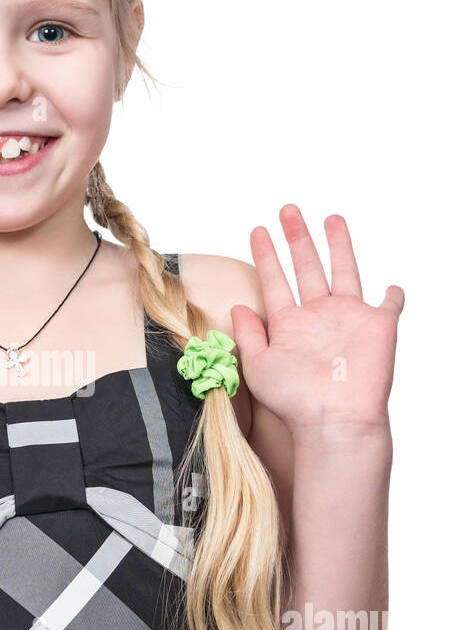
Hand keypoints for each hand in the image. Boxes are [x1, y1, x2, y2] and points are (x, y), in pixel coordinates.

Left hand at [231, 205, 403, 435]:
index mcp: (288, 323)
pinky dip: (392, 296)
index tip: (257, 230)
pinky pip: (389, 306)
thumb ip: (247, 334)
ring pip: (344, 271)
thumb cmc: (294, 399)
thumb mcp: (258, 364)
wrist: (334, 419)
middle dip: (297, 238)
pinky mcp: (378, 326)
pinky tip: (391, 287)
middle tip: (288, 210)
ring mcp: (348, 318)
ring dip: (339, 245)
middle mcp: (318, 316)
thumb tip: (236, 305)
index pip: (274, 280)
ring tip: (332, 219)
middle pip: (307, 266)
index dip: (265, 255)